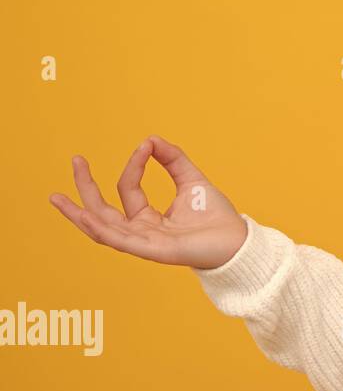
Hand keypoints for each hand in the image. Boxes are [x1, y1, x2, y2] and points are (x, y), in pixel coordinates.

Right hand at [49, 134, 248, 268]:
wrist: (237, 239)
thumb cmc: (216, 216)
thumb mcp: (191, 179)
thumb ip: (172, 159)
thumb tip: (151, 139)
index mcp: (148, 218)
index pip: (128, 189)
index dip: (134, 165)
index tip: (145, 146)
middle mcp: (141, 231)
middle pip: (103, 211)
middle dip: (86, 188)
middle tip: (75, 161)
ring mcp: (144, 243)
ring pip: (103, 229)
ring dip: (79, 214)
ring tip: (57, 198)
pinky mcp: (152, 251)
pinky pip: (120, 241)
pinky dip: (101, 229)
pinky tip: (85, 216)